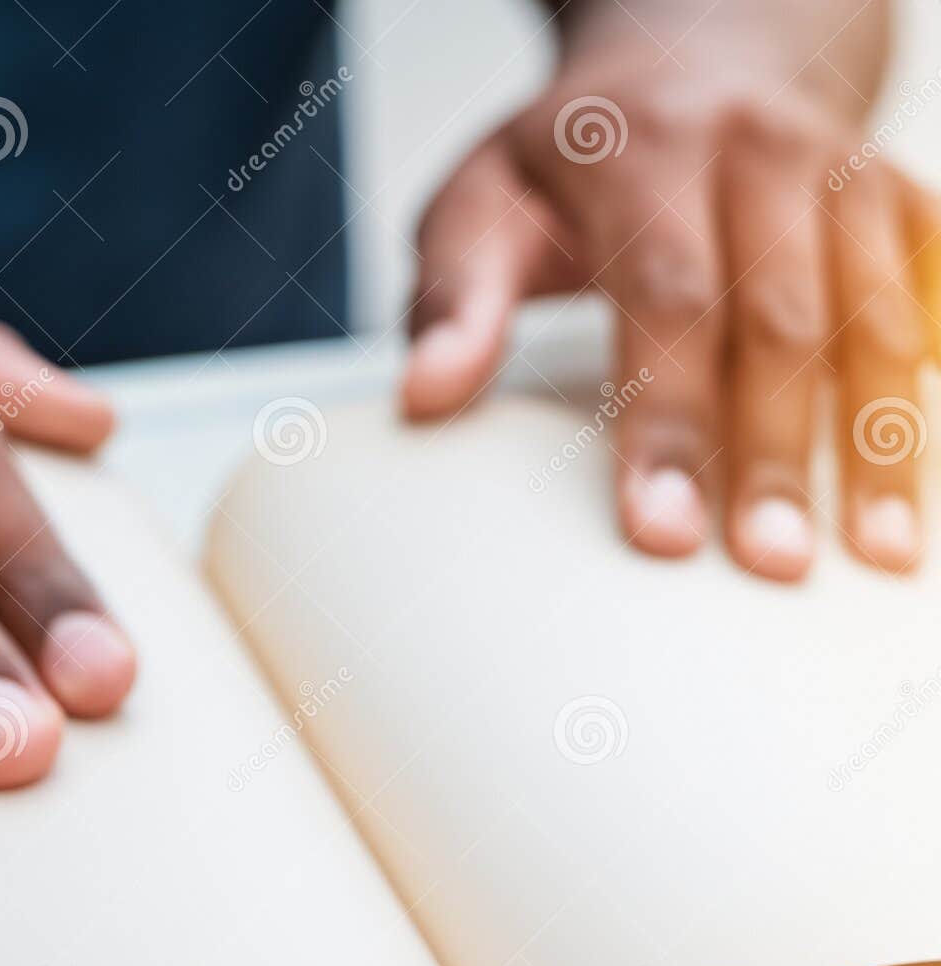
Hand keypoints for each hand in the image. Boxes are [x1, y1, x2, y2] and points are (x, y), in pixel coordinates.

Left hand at [402, 36, 940, 579]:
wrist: (691, 53)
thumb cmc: (573, 160)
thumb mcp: (482, 200)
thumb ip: (453, 294)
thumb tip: (425, 396)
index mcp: (642, 149)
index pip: (663, 298)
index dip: (667, 419)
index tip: (662, 529)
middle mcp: (760, 150)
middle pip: (779, 320)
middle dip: (776, 452)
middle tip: (770, 563)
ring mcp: (844, 172)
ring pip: (877, 318)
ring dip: (880, 441)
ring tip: (877, 552)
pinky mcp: (902, 200)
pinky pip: (933, 294)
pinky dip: (933, 386)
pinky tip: (925, 478)